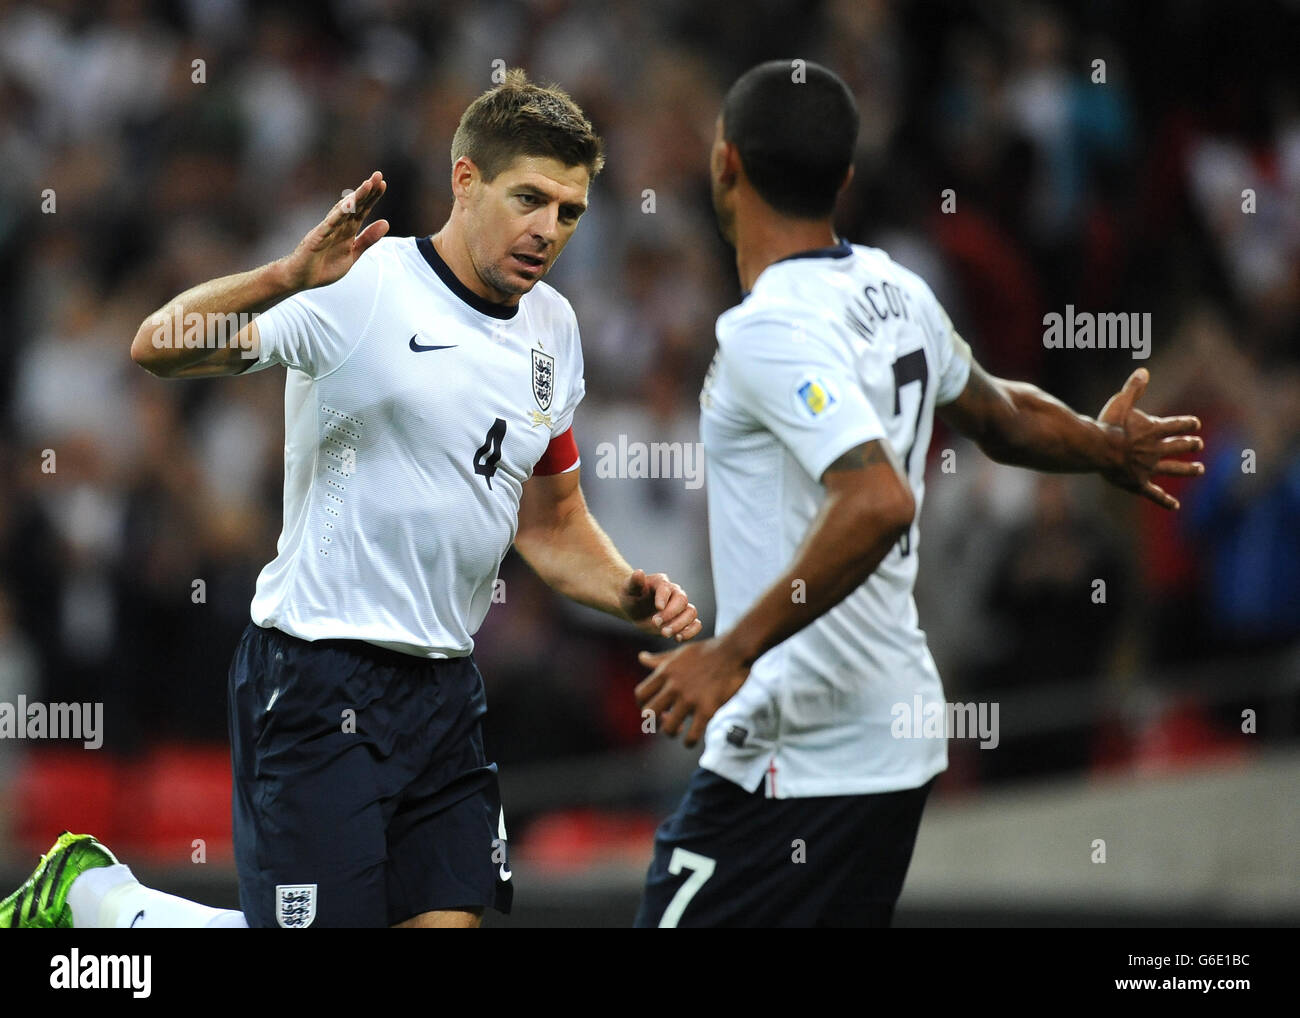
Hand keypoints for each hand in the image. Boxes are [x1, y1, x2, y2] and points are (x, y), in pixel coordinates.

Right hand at [281, 171, 389, 290]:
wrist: (300, 278)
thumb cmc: (324, 266)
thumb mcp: (353, 254)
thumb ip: (368, 239)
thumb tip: (386, 222)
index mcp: (347, 230)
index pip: (362, 210)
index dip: (372, 197)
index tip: (382, 184)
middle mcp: (337, 226)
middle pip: (354, 206)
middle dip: (366, 191)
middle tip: (378, 175)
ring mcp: (326, 230)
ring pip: (342, 211)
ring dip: (355, 198)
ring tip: (367, 185)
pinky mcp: (316, 238)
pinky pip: (328, 225)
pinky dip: (338, 215)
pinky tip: (347, 205)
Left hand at [619, 569, 701, 641]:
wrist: (635, 608)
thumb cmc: (632, 596)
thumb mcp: (629, 589)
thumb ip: (634, 582)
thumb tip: (639, 572)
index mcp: (662, 583)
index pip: (666, 588)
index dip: (663, 598)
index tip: (657, 608)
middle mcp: (675, 593)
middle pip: (682, 600)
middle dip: (670, 614)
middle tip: (655, 624)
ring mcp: (681, 607)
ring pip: (691, 613)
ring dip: (680, 625)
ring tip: (664, 634)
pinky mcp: (683, 620)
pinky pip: (695, 624)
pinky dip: (690, 632)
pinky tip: (677, 638)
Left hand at [636, 638, 749, 747]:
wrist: (734, 650)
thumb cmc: (707, 651)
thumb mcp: (679, 653)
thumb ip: (660, 660)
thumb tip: (641, 658)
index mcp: (665, 672)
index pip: (640, 695)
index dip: (643, 705)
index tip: (655, 708)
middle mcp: (673, 686)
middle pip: (649, 714)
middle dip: (654, 721)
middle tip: (666, 720)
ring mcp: (690, 699)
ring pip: (668, 728)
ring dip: (672, 732)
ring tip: (680, 729)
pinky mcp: (707, 709)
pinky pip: (692, 735)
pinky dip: (689, 742)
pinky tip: (691, 739)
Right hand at [1097, 368, 1203, 509]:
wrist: (1098, 449)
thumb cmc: (1107, 425)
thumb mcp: (1120, 403)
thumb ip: (1133, 389)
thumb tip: (1144, 371)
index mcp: (1153, 430)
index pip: (1175, 425)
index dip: (1186, 423)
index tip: (1195, 423)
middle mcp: (1156, 450)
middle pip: (1178, 446)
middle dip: (1190, 445)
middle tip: (1198, 445)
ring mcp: (1148, 468)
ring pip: (1173, 469)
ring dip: (1188, 469)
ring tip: (1200, 469)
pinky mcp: (1138, 483)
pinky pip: (1154, 493)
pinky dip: (1164, 500)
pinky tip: (1175, 505)